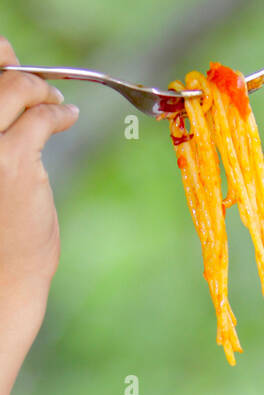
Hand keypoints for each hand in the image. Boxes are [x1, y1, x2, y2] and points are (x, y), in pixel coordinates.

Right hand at [0, 35, 79, 304]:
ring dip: (42, 90)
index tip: (10, 62)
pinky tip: (70, 117)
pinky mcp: (11, 160)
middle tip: (43, 87)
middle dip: (19, 72)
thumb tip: (11, 79)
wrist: (1, 276)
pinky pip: (41, 117)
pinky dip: (60, 112)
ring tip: (57, 102)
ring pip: (15, 88)